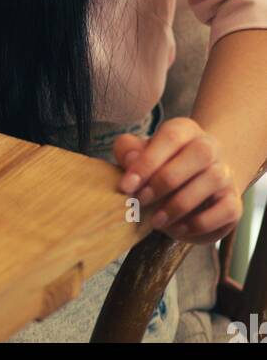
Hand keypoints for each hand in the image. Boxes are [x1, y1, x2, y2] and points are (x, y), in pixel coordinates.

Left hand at [113, 116, 242, 244]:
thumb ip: (128, 151)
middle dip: (165, 181)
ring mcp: (225, 173)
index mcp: (185, 130)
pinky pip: (225, 209)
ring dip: (180, 204)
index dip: (147, 162)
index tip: (126, 186)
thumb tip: (130, 159)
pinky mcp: (234, 201)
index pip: (171, 137)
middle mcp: (210, 147)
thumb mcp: (138, 154)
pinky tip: (177, 229)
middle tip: (141, 201)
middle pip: (199, 154)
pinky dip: (199, 222)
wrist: (193, 183)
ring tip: (156, 220)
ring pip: (212, 180)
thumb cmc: (158, 166)